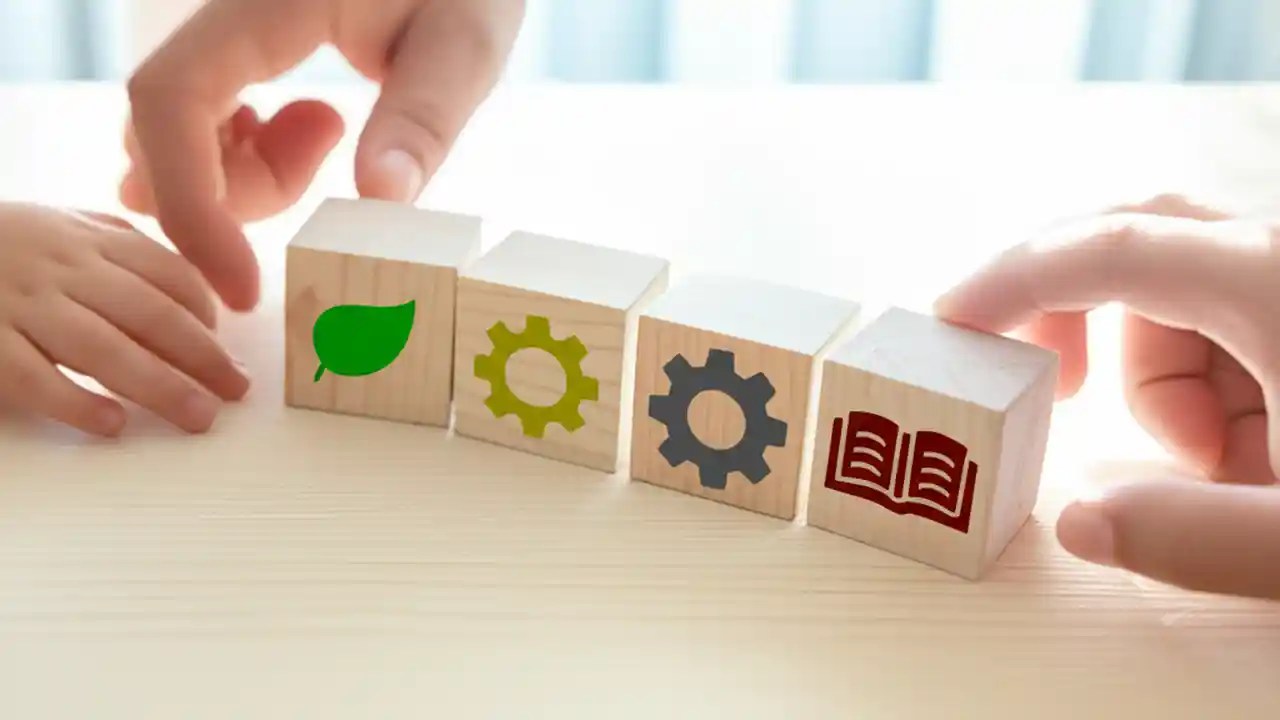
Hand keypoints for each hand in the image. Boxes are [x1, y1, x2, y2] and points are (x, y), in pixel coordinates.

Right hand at [0, 203, 248, 435]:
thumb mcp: (56, 225)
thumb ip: (118, 244)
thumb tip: (194, 283)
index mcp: (85, 240)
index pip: (167, 275)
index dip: (206, 315)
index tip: (228, 348)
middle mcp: (60, 269)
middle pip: (150, 314)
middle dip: (203, 356)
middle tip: (236, 391)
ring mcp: (19, 305)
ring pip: (105, 348)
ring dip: (161, 385)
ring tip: (199, 416)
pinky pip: (33, 377)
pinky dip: (76, 402)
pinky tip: (112, 424)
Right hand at [122, 0, 525, 310]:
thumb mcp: (467, 39)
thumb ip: (423, 117)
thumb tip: (381, 201)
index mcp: (265, 0)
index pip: (172, 99)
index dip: (189, 205)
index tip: (242, 290)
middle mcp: (225, 9)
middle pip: (164, 124)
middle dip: (232, 190)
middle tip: (326, 166)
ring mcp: (226, 27)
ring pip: (182, 127)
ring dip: (246, 172)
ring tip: (330, 132)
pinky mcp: (239, 43)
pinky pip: (208, 114)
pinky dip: (249, 153)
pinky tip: (313, 130)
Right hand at [934, 195, 1279, 599]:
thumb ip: (1192, 539)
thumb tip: (1081, 526)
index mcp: (1271, 277)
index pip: (1107, 248)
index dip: (1012, 280)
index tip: (951, 323)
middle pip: (1140, 243)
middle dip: (1078, 319)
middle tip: (1052, 390)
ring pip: (1189, 292)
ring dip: (1168, 379)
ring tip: (1216, 466)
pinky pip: (1234, 317)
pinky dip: (1216, 384)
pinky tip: (1254, 453)